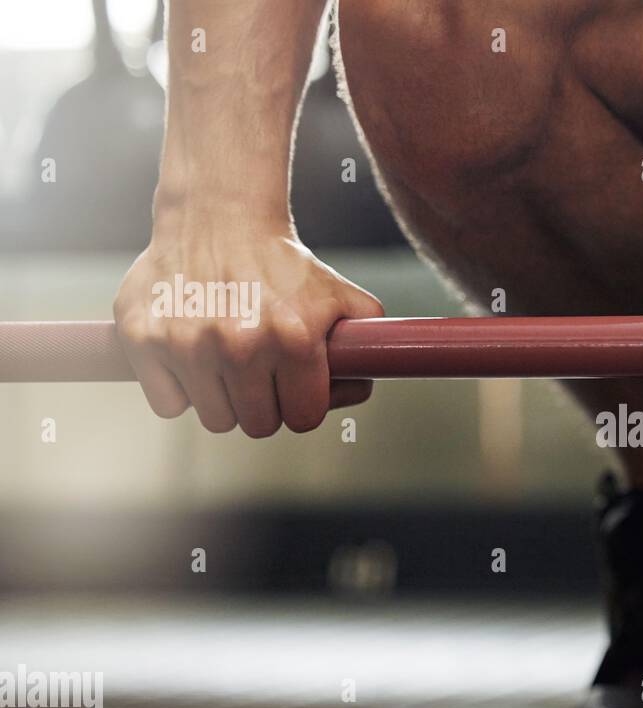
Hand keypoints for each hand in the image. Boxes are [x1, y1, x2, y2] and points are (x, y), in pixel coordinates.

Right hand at [113, 223, 380, 436]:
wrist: (220, 216)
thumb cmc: (283, 264)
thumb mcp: (341, 297)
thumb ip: (368, 347)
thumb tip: (361, 387)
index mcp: (294, 339)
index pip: (303, 418)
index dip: (302, 404)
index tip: (295, 387)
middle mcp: (240, 344)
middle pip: (259, 425)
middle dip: (264, 404)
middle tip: (260, 372)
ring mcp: (187, 343)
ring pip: (215, 420)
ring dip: (224, 399)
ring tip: (227, 360)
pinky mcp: (142, 339)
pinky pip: (168, 404)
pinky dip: (178, 389)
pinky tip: (192, 355)